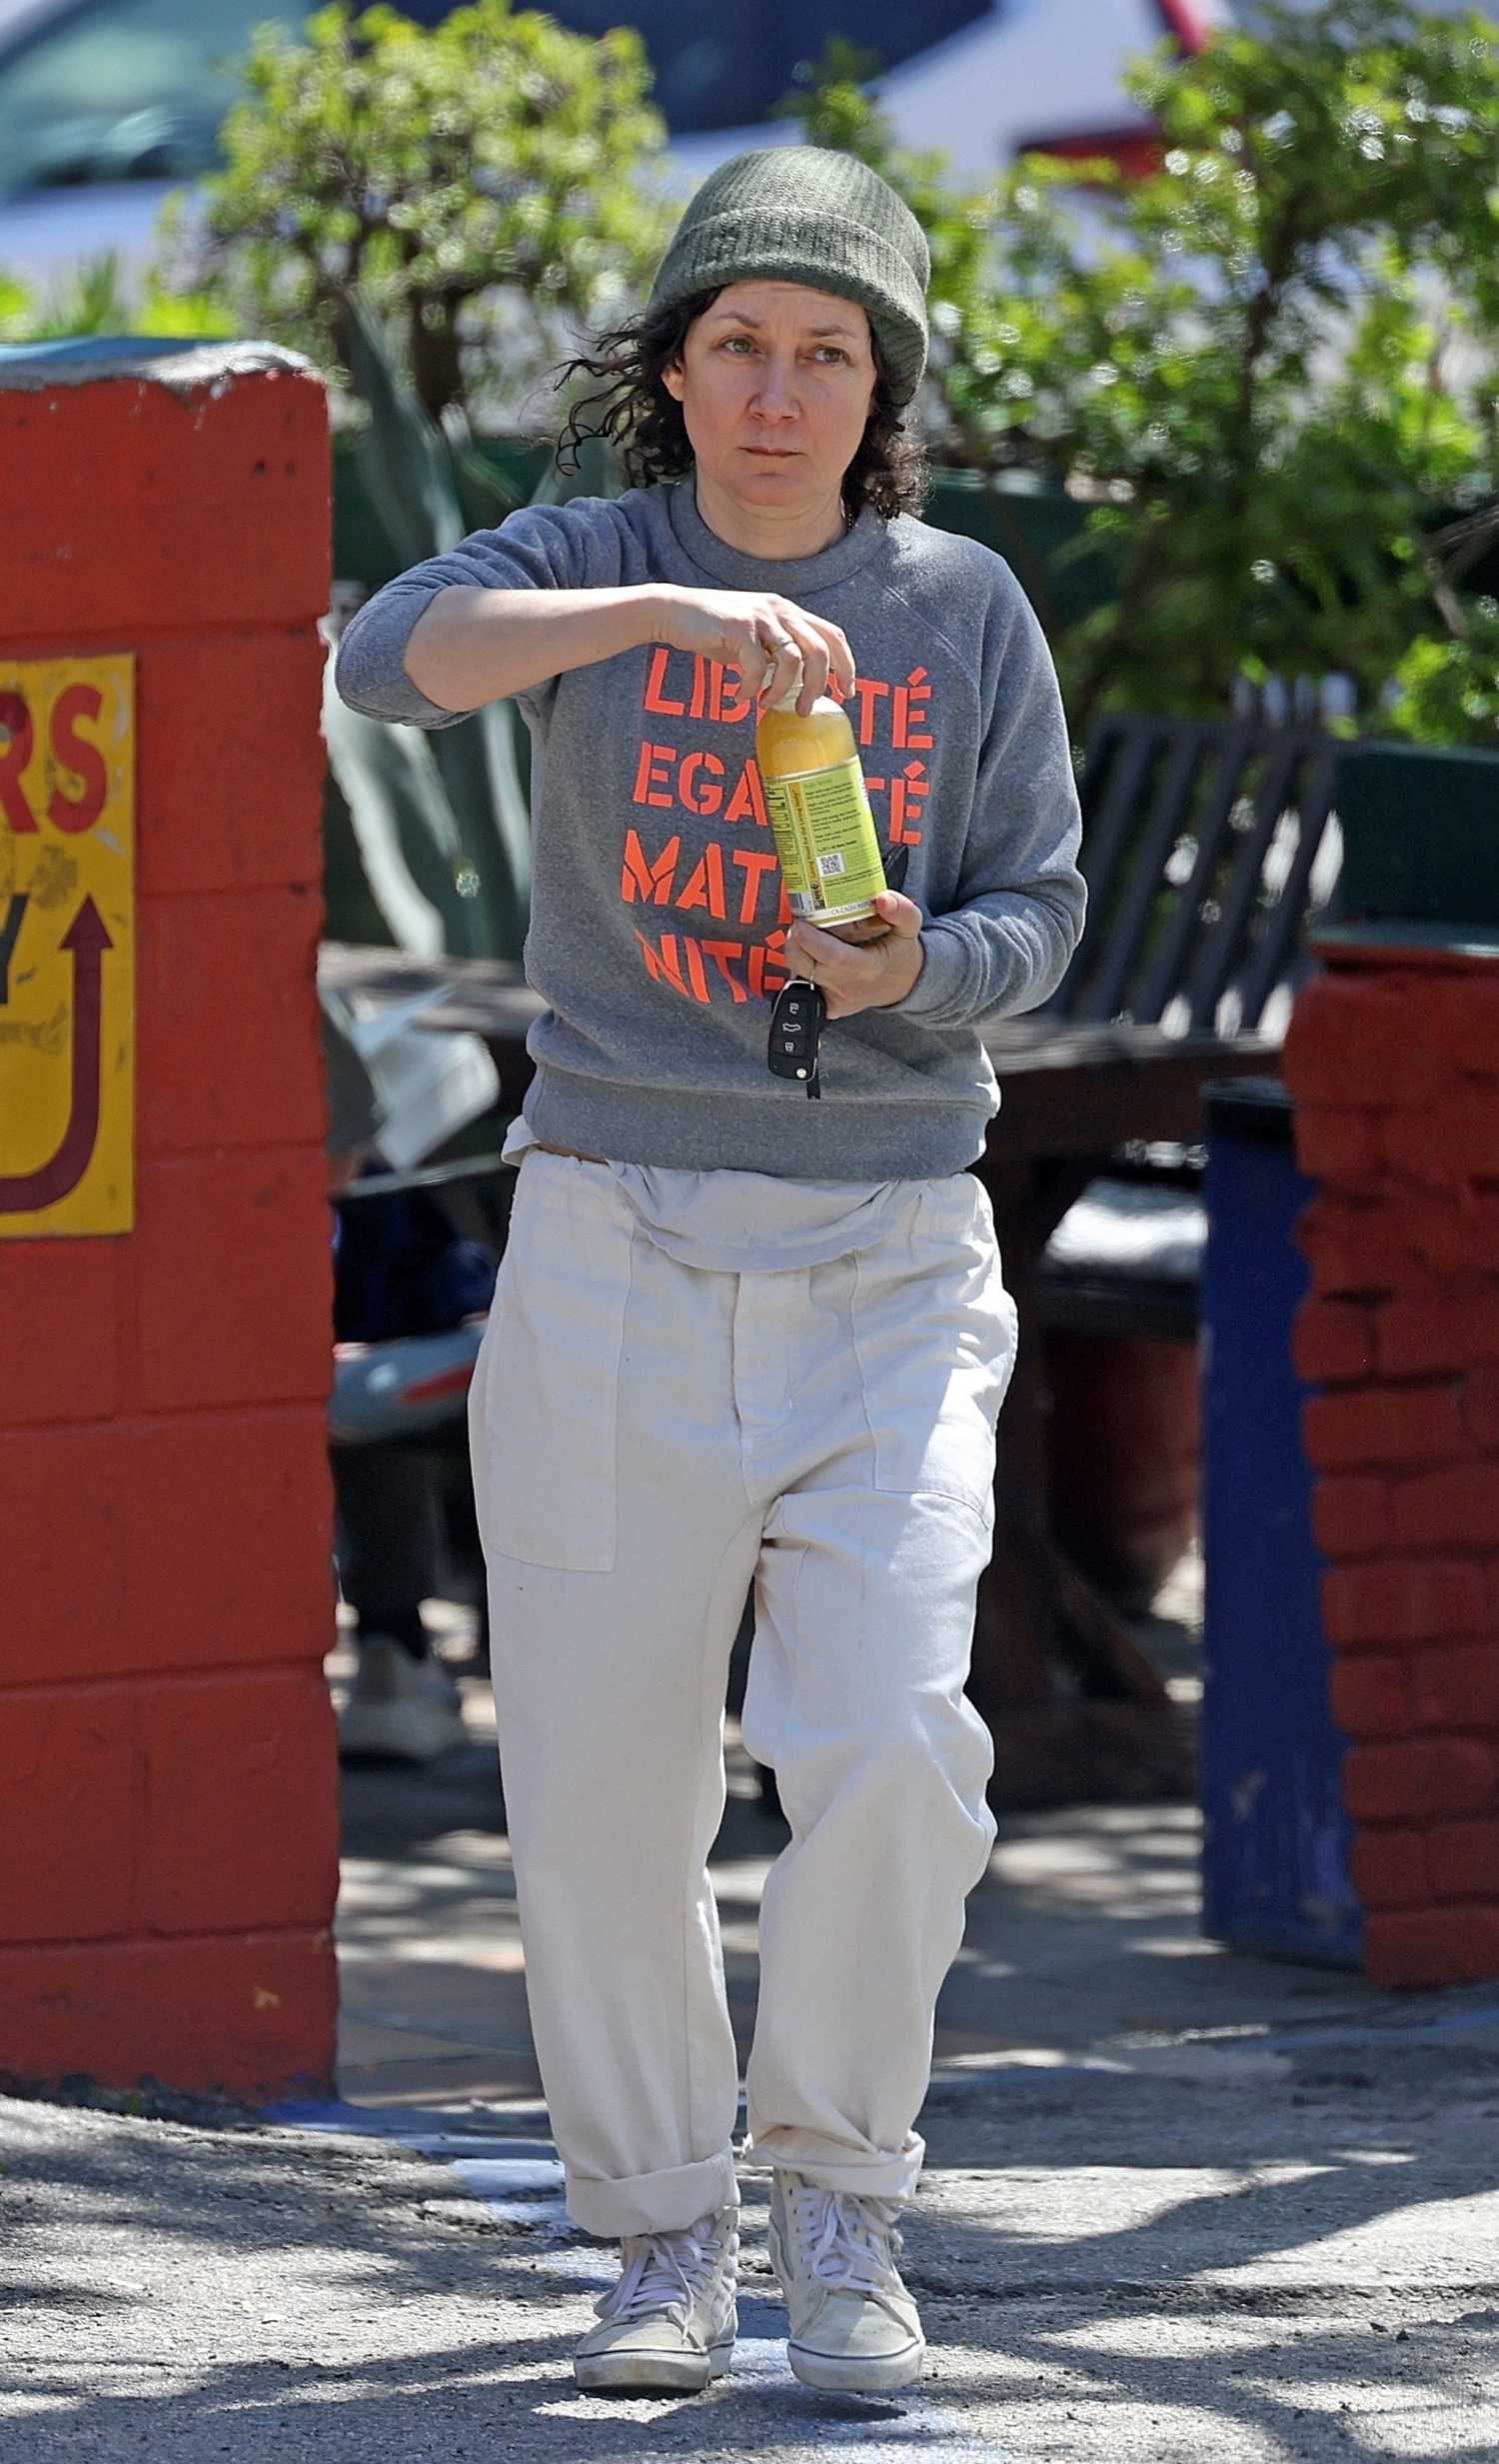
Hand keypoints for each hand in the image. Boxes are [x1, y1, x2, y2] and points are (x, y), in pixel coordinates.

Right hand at [649, 585, 854, 715]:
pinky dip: (750, 688)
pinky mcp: (738, 626)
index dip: (846, 665)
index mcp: (788, 611)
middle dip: (818, 686)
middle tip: (805, 710)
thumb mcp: (754, 640)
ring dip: (783, 690)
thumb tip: (798, 687)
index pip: (832, 635)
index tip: (846, 692)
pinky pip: (756, 666)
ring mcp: (760, 616)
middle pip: (820, 650)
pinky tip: (739, 696)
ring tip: (767, 704)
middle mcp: (779, 609)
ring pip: (792, 660)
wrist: (673, 611)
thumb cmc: (714, 630)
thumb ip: (776, 656)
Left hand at [784, 890, 924, 1018]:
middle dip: (795, 940)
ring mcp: (837, 1000)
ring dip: (796, 951)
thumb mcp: (910, 927)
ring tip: (806, 936)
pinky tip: (813, 955)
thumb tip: (883, 899)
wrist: (902, 984)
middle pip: (805, 965)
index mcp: (868, 969)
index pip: (831, 956)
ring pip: (799, 974)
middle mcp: (849, 988)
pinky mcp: (829, 1006)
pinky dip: (802, 967)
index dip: (809, 937)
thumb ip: (902, 910)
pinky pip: (804, 985)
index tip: (802, 920)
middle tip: (800, 923)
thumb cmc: (900, 954)